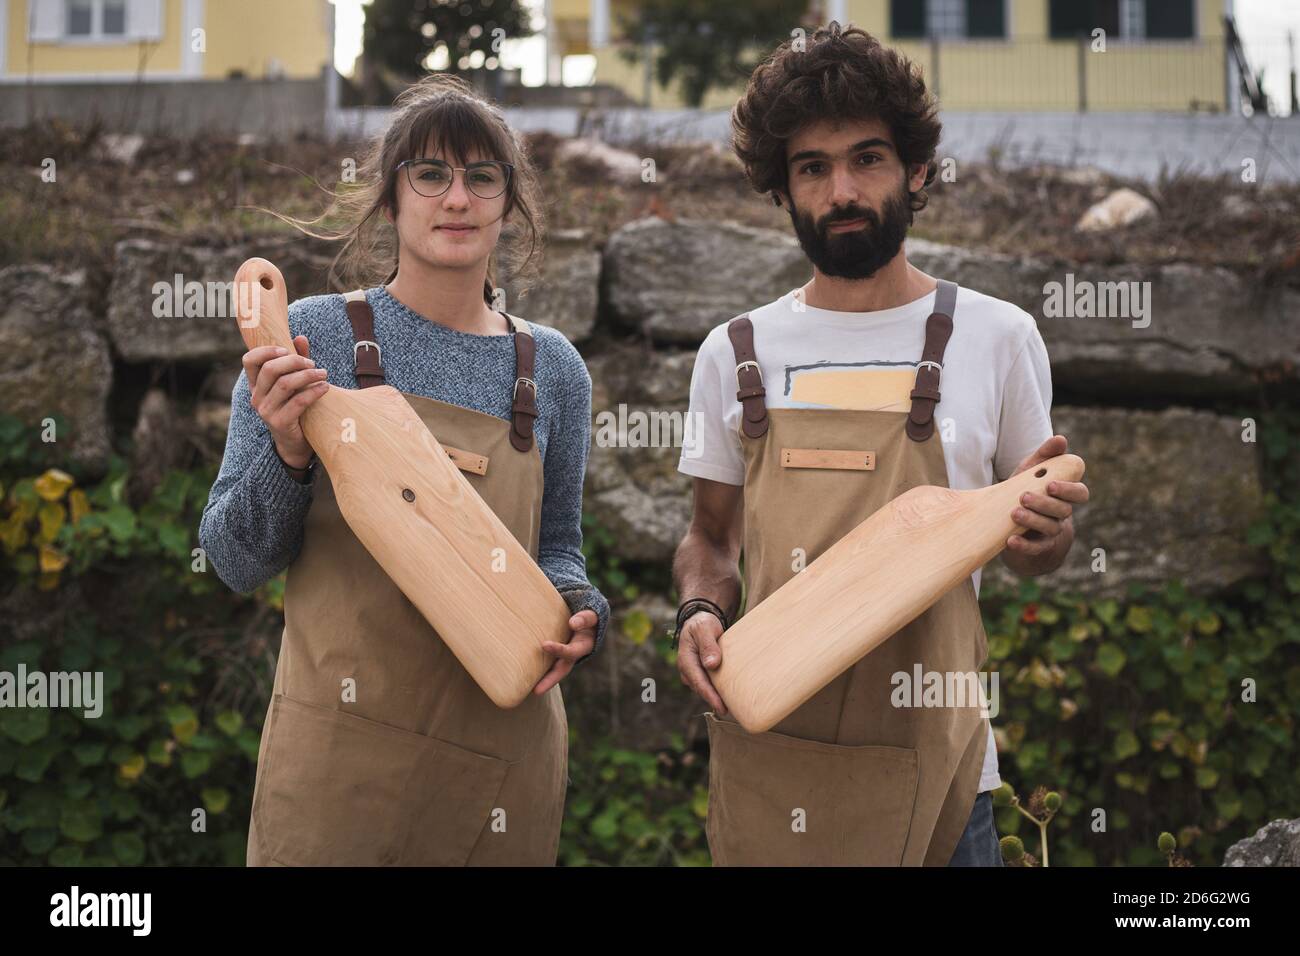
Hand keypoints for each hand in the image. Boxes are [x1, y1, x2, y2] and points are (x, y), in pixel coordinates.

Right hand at [244, 335, 328, 468]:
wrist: (296, 442)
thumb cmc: (295, 406)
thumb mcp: (294, 382)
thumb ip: (296, 361)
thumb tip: (300, 337)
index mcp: (256, 384)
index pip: (249, 360)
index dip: (266, 351)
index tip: (286, 349)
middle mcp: (256, 397)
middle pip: (270, 370)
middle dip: (294, 362)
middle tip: (313, 363)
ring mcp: (266, 411)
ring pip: (285, 384)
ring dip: (308, 375)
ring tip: (324, 374)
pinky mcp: (280, 423)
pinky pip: (298, 402)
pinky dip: (314, 392)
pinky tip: (325, 387)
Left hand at [533, 610, 597, 693]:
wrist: (586, 623)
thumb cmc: (586, 618)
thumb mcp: (590, 616)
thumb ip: (585, 619)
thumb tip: (573, 623)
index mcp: (583, 647)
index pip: (571, 652)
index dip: (559, 650)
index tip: (544, 645)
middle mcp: (573, 657)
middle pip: (561, 671)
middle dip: (550, 680)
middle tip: (536, 690)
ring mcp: (563, 658)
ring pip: (552, 672)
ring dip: (541, 681)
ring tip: (525, 690)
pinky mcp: (553, 657)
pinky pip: (545, 666)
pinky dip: (535, 672)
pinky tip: (522, 678)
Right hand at [676, 610, 727, 715]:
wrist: (701, 620)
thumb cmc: (703, 623)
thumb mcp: (704, 629)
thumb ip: (708, 645)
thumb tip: (711, 665)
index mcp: (686, 660)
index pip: (698, 682)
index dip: (710, 696)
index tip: (722, 707)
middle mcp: (687, 670)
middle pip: (702, 689)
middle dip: (715, 701)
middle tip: (733, 712)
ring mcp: (694, 673)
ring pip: (705, 689)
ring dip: (717, 697)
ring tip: (734, 707)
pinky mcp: (701, 673)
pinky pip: (709, 684)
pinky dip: (718, 690)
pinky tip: (731, 695)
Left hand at [1007, 434, 1088, 557]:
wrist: (1010, 522)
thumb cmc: (1024, 489)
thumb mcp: (1031, 470)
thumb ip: (1045, 455)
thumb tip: (1061, 439)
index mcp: (1064, 495)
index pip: (1079, 493)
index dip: (1069, 490)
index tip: (1051, 484)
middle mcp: (1061, 514)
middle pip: (1063, 510)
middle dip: (1045, 503)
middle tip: (1024, 496)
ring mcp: (1051, 531)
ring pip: (1050, 528)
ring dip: (1033, 520)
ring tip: (1014, 512)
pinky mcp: (1037, 547)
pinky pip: (1035, 548)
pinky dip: (1024, 545)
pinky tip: (1011, 540)